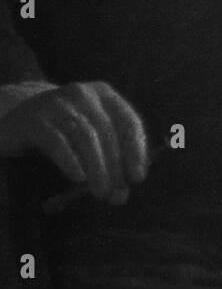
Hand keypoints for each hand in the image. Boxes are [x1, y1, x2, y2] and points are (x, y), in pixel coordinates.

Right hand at [0, 81, 149, 203]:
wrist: (16, 118)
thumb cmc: (62, 130)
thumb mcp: (89, 132)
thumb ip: (108, 154)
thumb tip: (123, 189)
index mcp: (103, 94)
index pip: (129, 121)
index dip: (136, 150)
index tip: (137, 177)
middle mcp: (83, 94)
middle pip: (107, 132)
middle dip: (115, 166)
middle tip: (117, 194)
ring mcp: (58, 104)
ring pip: (85, 136)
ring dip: (97, 167)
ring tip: (101, 191)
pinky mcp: (36, 119)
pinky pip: (57, 141)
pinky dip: (70, 160)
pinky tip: (78, 178)